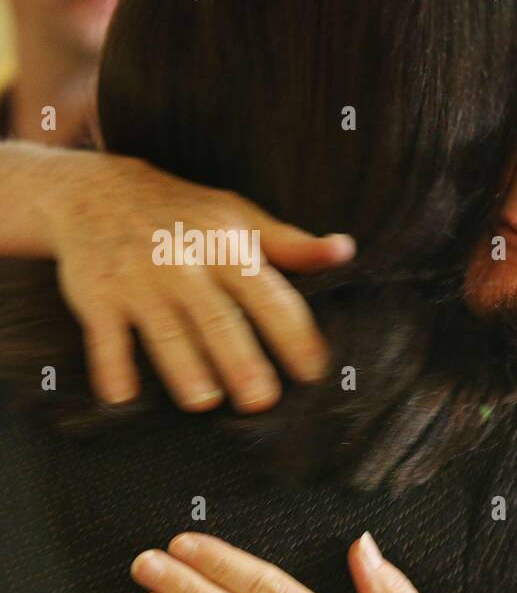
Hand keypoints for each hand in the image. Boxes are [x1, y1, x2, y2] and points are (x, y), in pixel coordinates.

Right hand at [47, 153, 352, 411]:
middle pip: (217, 318)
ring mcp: (138, 281)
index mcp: (225, 248)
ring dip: (183, 366)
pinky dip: (110, 365)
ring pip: (164, 330)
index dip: (293, 335)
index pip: (269, 296)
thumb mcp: (238, 217)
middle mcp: (183, 265)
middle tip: (261, 400)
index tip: (314, 371)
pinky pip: (105, 335)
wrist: (94, 191)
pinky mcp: (96, 295)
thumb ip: (290, 245)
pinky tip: (122, 396)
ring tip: (204, 401)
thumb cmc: (183, 213)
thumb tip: (346, 250)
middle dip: (239, 359)